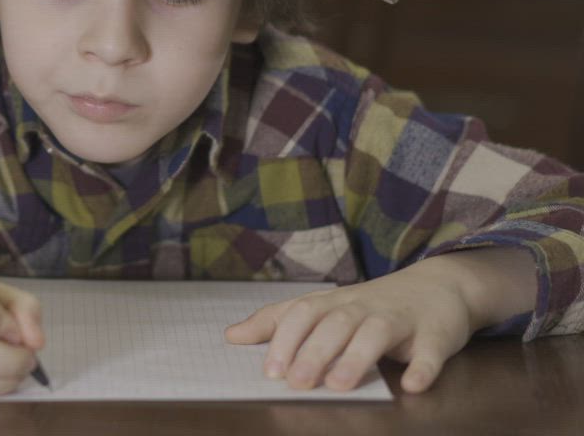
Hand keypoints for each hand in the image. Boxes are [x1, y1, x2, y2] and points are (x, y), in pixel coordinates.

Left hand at [224, 260, 476, 393]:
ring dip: (356, 359)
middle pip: (335, 324)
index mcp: (335, 303)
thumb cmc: (370, 305)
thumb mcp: (323, 307)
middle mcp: (364, 307)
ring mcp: (401, 320)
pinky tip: (412, 385)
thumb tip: (232, 336)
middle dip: (314, 353)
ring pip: (375, 334)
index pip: (303, 313)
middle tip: (297, 384)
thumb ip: (279, 321)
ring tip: (339, 385)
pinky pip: (430, 351)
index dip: (285, 339)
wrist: (439, 287)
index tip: (269, 370)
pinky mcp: (436, 336)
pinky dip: (422, 368)